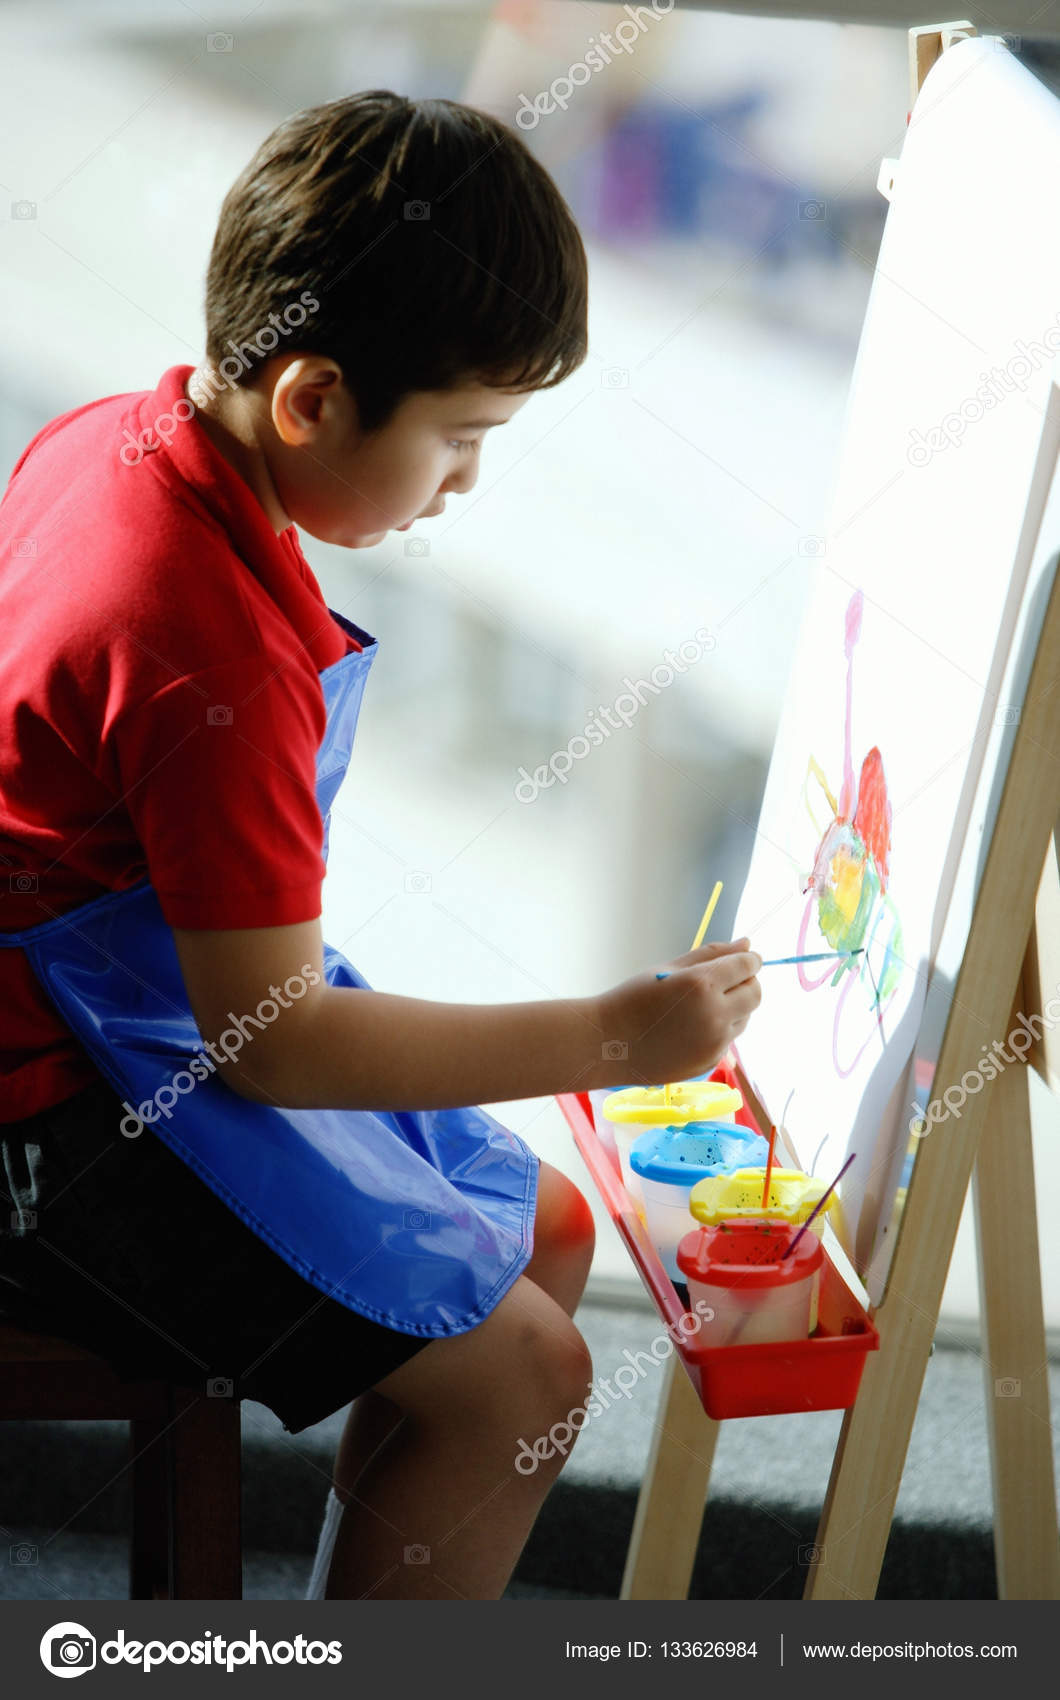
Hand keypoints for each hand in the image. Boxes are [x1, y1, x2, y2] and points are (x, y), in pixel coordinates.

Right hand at [593, 937, 761, 1087]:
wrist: (608, 1045)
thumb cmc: (633, 999)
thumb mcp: (668, 970)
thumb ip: (711, 955)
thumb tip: (747, 943)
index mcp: (702, 984)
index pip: (747, 966)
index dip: (749, 959)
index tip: (745, 958)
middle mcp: (714, 1015)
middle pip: (755, 994)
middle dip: (747, 982)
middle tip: (726, 980)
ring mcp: (714, 1043)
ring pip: (745, 1018)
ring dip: (734, 1007)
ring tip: (699, 1005)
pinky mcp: (710, 1062)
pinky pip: (728, 1039)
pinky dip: (719, 1029)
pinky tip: (690, 1027)